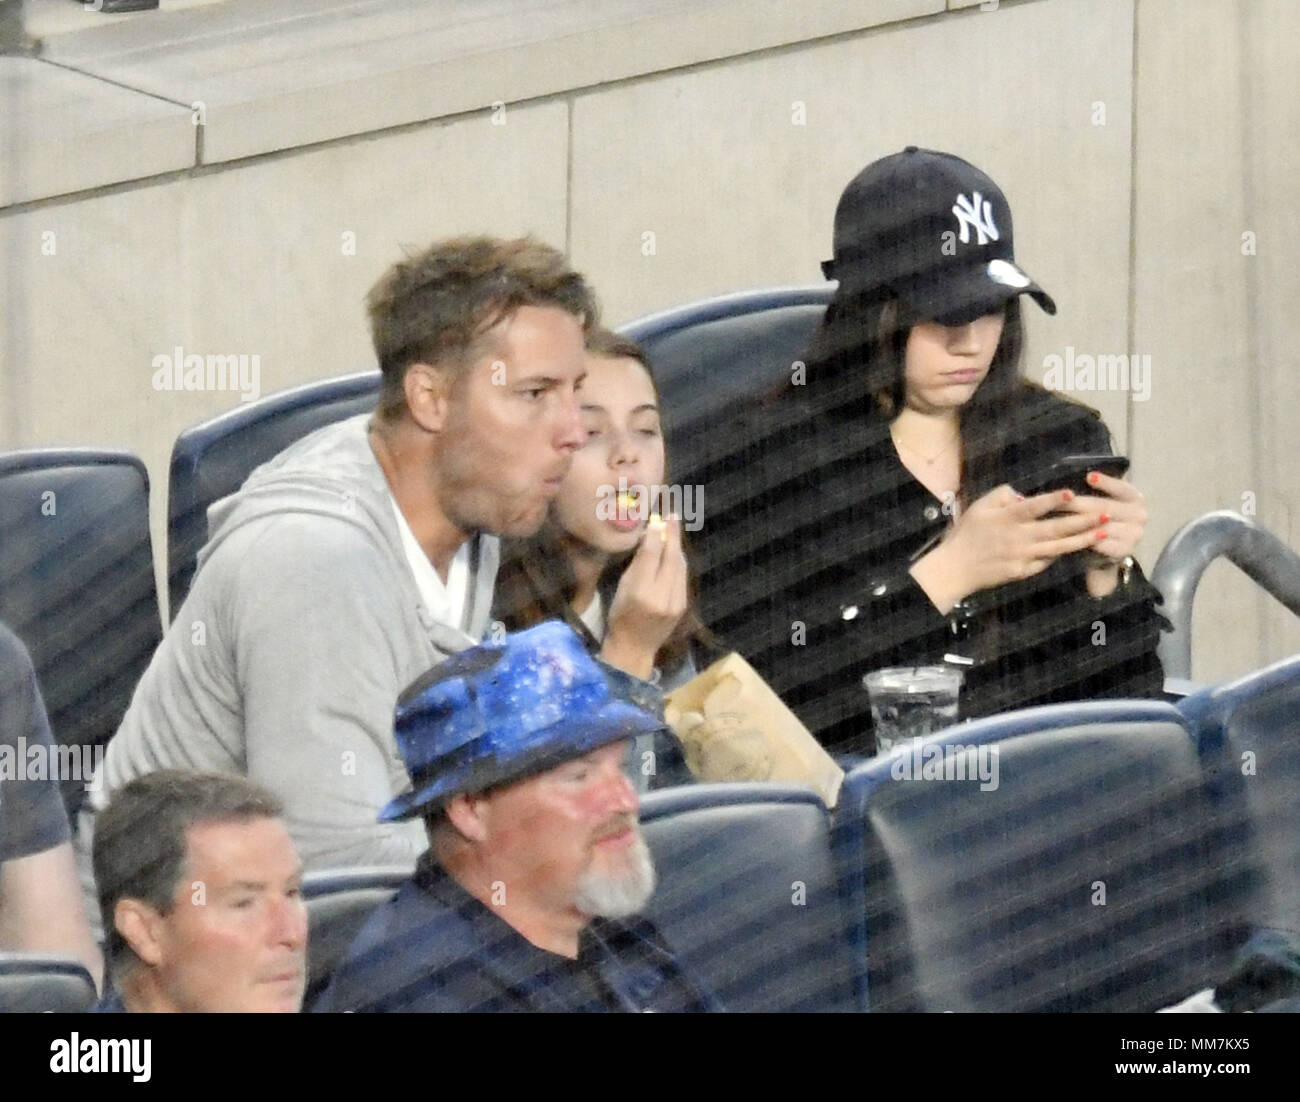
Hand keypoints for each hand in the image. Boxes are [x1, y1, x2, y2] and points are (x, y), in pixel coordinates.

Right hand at [601, 514, 687, 679]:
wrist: (634, 648)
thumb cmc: (620, 616)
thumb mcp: (622, 588)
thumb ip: (637, 564)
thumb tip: (650, 538)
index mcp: (640, 591)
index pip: (651, 556)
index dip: (655, 534)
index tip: (656, 518)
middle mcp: (661, 596)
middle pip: (670, 558)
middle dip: (672, 535)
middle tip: (672, 516)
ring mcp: (675, 602)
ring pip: (680, 566)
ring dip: (677, 547)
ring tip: (674, 529)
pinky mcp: (683, 605)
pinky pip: (682, 577)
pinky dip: (679, 562)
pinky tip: (675, 552)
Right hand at [910, 484, 1104, 611]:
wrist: (956, 568)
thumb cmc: (966, 533)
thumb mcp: (978, 506)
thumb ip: (1001, 495)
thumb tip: (1023, 495)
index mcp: (1006, 518)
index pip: (1033, 507)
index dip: (1053, 500)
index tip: (1072, 494)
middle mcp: (1017, 537)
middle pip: (1054, 528)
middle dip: (1082, 521)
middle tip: (1105, 514)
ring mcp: (1022, 556)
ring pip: (1057, 548)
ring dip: (1082, 540)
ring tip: (1103, 533)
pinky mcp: (1023, 571)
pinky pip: (1046, 561)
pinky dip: (1063, 555)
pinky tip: (1080, 548)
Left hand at [1060, 470, 1147, 596]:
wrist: (1108, 547)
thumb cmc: (1101, 517)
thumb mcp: (1102, 502)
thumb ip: (1095, 492)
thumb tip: (1081, 480)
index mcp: (1136, 498)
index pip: (1121, 488)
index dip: (1106, 482)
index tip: (1089, 477)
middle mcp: (1140, 515)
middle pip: (1106, 507)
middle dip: (1080, 503)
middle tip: (1060, 501)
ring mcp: (1135, 534)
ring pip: (1103, 526)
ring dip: (1080, 523)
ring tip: (1059, 519)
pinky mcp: (1125, 550)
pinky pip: (1103, 544)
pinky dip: (1088, 540)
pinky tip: (1073, 537)